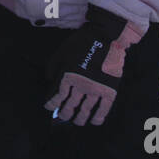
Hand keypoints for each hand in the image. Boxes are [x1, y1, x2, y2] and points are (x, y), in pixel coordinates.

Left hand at [44, 5, 137, 125]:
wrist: (106, 36)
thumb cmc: (82, 42)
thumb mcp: (62, 51)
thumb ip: (53, 66)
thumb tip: (49, 80)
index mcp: (67, 76)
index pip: (56, 96)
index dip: (51, 104)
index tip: (49, 107)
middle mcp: (80, 85)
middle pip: (70, 105)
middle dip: (65, 113)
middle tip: (64, 116)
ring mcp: (95, 89)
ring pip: (85, 110)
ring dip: (80, 118)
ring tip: (77, 121)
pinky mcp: (109, 90)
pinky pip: (103, 108)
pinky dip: (98, 117)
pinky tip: (94, 121)